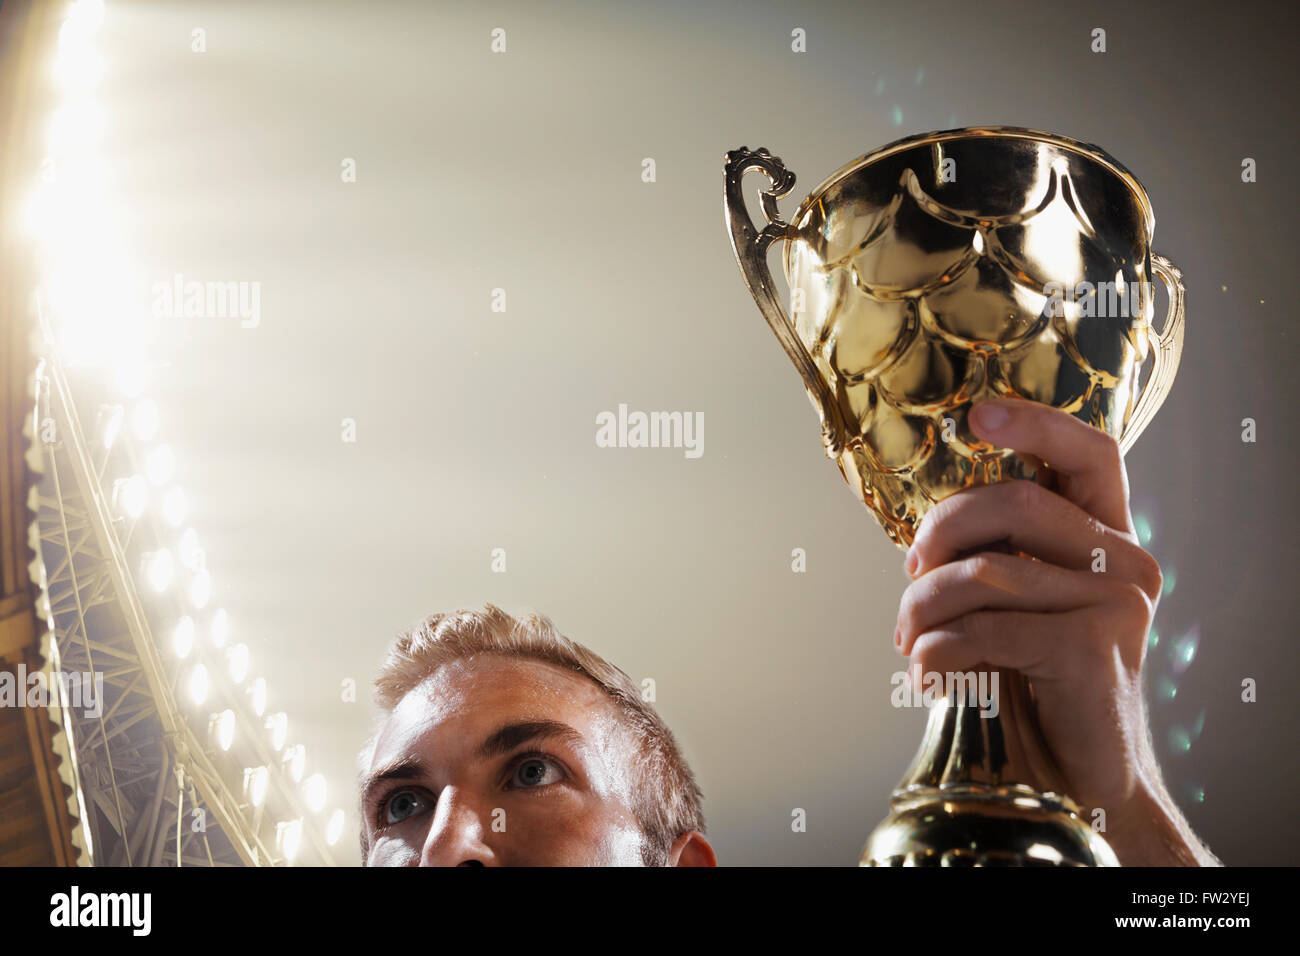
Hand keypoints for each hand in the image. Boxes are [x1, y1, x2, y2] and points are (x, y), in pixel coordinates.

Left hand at [893, 397, 1218, 864]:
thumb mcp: (1018, 607)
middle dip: (941, 530)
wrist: (1078, 778)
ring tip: (907, 640)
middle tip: (908, 571)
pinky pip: (985, 626)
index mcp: (1108, 539)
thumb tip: (922, 531)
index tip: (976, 417)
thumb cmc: (1035, 684)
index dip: (1036, 424)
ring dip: (923, 607)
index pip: (1092, 453)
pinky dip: (936, 650)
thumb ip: (998, 558)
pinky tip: (927, 676)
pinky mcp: (1091, 647)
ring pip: (985, 571)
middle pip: (1017, 501)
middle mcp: (1126, 562)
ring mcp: (1115, 604)